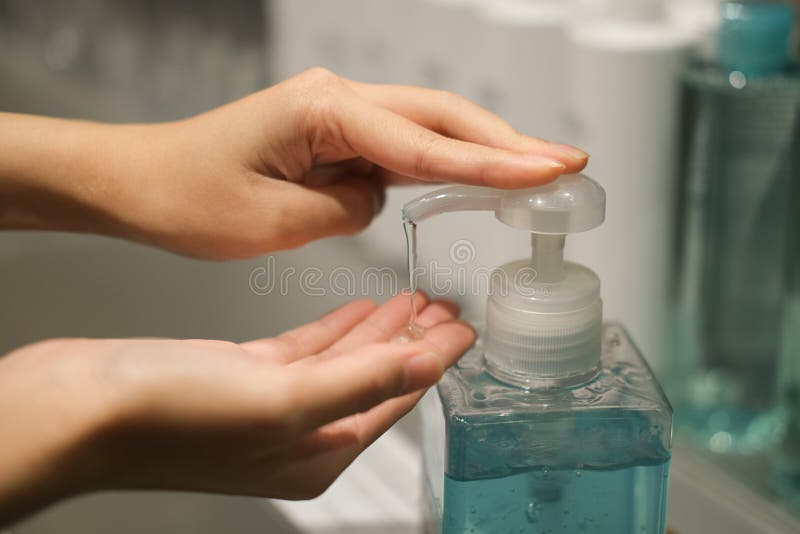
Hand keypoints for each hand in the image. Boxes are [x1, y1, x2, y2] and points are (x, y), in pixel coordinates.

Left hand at [0, 68, 587, 258]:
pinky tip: (475, 176)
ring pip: (427, 128)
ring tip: (539, 169)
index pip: (426, 142)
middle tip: (566, 162)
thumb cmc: (187, 198)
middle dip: (507, 142)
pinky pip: (400, 147)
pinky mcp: (333, 134)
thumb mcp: (274, 224)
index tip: (547, 172)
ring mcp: (337, 113)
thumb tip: (382, 195)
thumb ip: (348, 207)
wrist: (141, 182)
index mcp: (324, 110)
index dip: (492, 162)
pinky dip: (441, 163)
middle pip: (441, 117)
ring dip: (482, 149)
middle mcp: (337, 99)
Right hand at [0, 293, 472, 523]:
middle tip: (445, 307)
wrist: (76, 406)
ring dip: (378, 329)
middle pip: (375, 378)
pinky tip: (356, 308)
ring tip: (414, 299)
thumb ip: (358, 383)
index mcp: (315, 452)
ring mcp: (268, 403)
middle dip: (413, 341)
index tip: (465, 328)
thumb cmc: (164, 417)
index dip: (434, 361)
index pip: (395, 399)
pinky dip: (334, 327)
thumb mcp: (280, 401)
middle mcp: (297, 434)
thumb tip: (425, 367)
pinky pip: (306, 349)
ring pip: (343, 360)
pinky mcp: (240, 374)